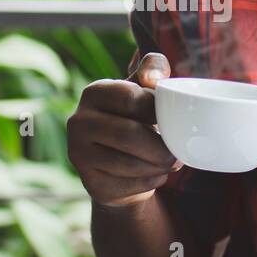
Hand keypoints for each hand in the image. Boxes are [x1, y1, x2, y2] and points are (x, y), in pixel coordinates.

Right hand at [67, 52, 182, 208]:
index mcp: (94, 93)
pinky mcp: (90, 183)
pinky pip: (129, 185)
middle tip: (177, 153)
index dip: (157, 111)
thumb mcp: (144, 91)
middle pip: (129, 135)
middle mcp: (78, 122)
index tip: (171, 119)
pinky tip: (154, 175)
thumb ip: (153, 71)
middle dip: (161, 147)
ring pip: (130, 164)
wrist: (118, 162)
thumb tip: (153, 75)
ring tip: (170, 163)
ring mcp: (79, 154)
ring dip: (159, 167)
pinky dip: (150, 182)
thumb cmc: (136, 118)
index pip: (130, 98)